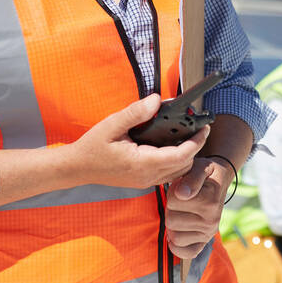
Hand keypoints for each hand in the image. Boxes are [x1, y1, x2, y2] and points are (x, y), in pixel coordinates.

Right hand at [66, 94, 210, 188]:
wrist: (77, 168)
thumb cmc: (92, 146)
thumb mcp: (112, 124)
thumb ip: (136, 113)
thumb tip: (156, 100)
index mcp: (141, 163)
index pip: (180, 155)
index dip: (196, 142)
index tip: (205, 128)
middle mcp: (147, 176)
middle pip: (184, 165)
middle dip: (195, 148)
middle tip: (199, 128)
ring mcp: (145, 181)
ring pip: (177, 172)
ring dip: (187, 156)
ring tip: (188, 136)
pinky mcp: (142, 181)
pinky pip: (167, 174)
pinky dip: (176, 162)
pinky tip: (172, 146)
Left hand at [163, 155, 233, 259]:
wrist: (218, 182)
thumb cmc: (205, 174)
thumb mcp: (199, 168)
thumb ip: (191, 179)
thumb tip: (181, 195)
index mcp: (210, 202)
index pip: (173, 201)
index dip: (172, 192)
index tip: (181, 188)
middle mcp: (212, 220)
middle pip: (171, 221)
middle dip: (171, 209)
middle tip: (180, 202)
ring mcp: (209, 233)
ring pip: (174, 237)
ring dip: (173, 225)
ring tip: (181, 213)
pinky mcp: (205, 242)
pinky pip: (186, 253)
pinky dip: (177, 246)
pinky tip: (177, 233)